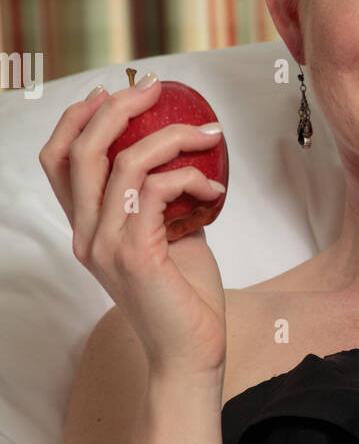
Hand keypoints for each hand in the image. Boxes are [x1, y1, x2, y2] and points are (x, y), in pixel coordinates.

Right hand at [38, 75, 227, 379]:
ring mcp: (105, 245)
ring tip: (208, 135)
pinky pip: (156, 190)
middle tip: (154, 89)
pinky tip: (216, 189)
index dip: (77, 119)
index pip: (58, 161)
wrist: (192, 355)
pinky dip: (189, 177)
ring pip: (123, 163)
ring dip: (171, 137)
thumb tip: (187, 165)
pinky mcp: (135, 256)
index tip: (112, 93)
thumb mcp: (173, 238)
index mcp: (87, 229)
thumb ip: (166, 202)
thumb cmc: (185, 299)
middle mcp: (85, 235)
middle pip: (79, 150)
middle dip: (117, 108)